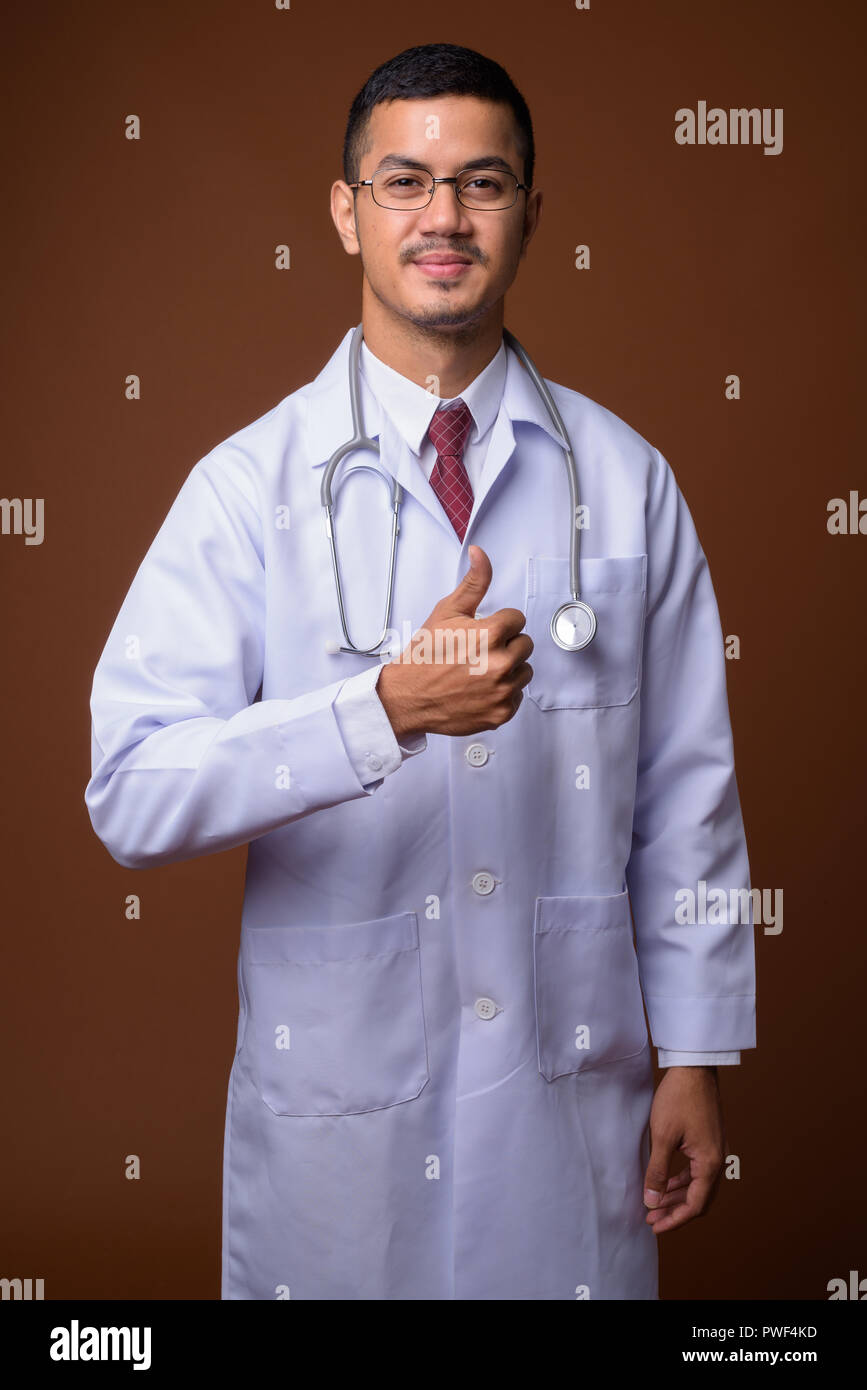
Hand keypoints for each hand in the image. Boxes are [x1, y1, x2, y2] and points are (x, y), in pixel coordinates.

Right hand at [376, 545, 533, 738]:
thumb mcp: (447, 612)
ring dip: (508, 669)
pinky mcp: (502, 712)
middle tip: (479, 652)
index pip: (517, 619)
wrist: (408, 696)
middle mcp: (500, 663)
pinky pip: (517, 696)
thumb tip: (480, 554)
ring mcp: (502, 690)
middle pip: (525, 644)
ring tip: (480, 670)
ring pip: (524, 670)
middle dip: (506, 644)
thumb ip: (473, 583)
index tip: (483, 633)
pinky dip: (502, 693)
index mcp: (490, 634)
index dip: (499, 624)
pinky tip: (480, 689)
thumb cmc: (425, 655)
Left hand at [643, 1066, 725, 1233]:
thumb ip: (658, 1172)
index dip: (674, 1219)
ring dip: (678, 1196)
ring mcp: (716, 1149)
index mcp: (710, 1163)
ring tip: (656, 1203)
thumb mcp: (662, 1137)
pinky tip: (667, 1181)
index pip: (694, 1204)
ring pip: (699, 1184)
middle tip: (652, 1219)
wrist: (694, 1067)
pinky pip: (698, 1170)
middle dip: (675, 1211)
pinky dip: (683, 1180)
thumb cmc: (678, 1098)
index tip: (654, 1226)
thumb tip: (652, 1201)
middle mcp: (718, 1159)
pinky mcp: (709, 1139)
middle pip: (699, 1198)